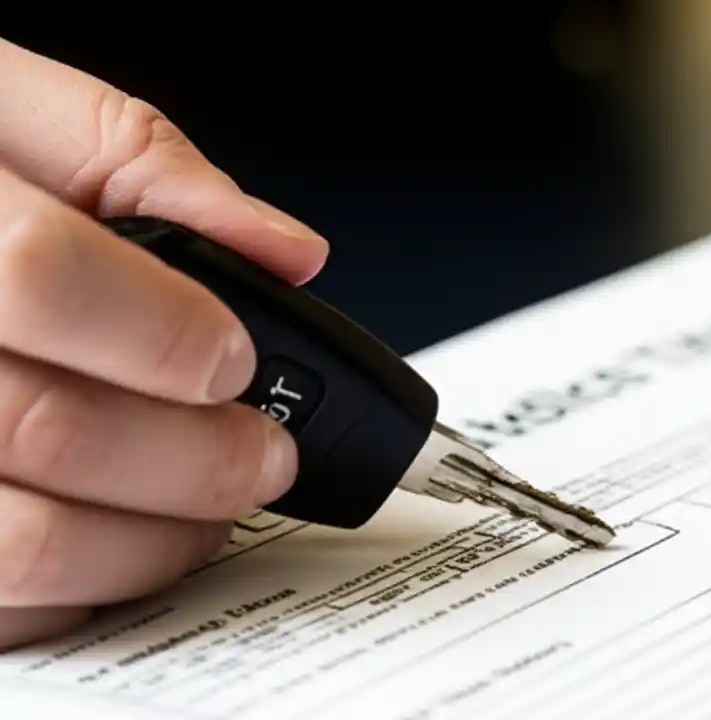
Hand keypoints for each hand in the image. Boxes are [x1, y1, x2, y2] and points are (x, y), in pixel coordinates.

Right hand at [0, 39, 328, 647]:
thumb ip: (139, 165)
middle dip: (200, 458)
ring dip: (153, 542)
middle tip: (260, 453)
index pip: (36, 275)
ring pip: (22, 544)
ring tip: (209, 508)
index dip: (162, 329)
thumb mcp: (4, 106)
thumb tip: (282, 250)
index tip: (233, 359)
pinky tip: (116, 540)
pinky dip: (79, 590)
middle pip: (48, 429)